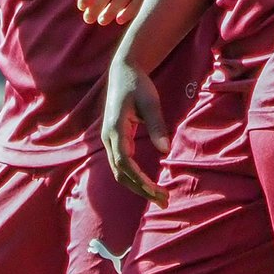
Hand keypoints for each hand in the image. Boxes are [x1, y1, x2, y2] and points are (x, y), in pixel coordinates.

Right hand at [101, 57, 168, 204]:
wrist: (123, 72)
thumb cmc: (138, 85)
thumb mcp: (151, 102)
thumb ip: (157, 126)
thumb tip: (165, 151)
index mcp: (115, 130)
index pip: (124, 163)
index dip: (139, 179)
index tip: (155, 190)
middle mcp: (109, 138)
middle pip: (120, 173)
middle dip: (140, 189)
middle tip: (163, 200)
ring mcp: (110, 140)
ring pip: (120, 171)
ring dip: (137, 186)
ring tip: (158, 196)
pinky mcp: (115, 140)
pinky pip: (122, 164)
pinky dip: (134, 177)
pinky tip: (148, 184)